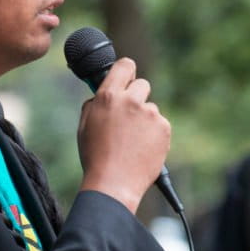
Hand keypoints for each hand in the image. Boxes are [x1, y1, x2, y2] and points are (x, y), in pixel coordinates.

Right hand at [77, 57, 170, 212]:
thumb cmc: (95, 157)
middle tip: (128, 118)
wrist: (114, 184)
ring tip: (132, 142)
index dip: (126, 71)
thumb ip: (95, 104)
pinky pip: (160, 125)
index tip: (127, 77)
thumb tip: (103, 93)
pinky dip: (154, 134)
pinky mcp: (164, 128)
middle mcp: (131, 101)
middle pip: (142, 85)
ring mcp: (150, 114)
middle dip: (136, 97)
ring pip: (150, 109)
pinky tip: (142, 148)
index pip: (125, 66)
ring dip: (144, 120)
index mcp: (108, 97)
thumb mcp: (85, 126)